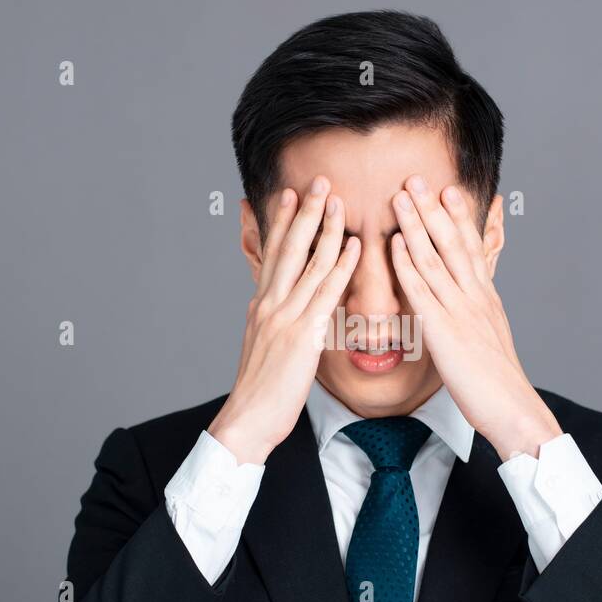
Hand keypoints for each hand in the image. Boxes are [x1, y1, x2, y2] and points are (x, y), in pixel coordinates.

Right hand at [208, 176, 359, 464]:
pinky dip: (340, 267)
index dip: (282, 221)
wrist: (248, 419)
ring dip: (325, 229)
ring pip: (307, 263)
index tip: (291, 194)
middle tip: (318, 181)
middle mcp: (269, 304)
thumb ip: (270, 322)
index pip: (272, 254)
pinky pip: (325, 293)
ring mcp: (285, 317)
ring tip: (338, 200)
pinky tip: (354, 246)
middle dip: (304, 212)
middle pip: (288, 248)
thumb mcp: (261, 347)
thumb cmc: (261, 391)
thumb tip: (272, 306)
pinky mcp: (302, 335)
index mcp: (260, 306)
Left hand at [390, 175, 561, 461]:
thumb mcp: (489, 338)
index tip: (446, 188)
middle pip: (453, 243)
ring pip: (435, 259)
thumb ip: (475, 316)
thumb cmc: (496, 382)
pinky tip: (395, 245)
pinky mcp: (445, 331)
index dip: (458, 216)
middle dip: (434, 208)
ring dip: (416, 225)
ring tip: (400, 197)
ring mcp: (460, 311)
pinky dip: (408, 265)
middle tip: (417, 178)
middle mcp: (475, 297)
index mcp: (485, 297)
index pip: (471, 247)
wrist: (512, 409)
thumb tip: (467, 303)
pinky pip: (423, 292)